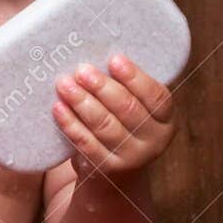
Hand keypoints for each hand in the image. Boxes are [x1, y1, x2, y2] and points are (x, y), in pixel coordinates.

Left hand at [52, 53, 175, 177]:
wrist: (116, 176)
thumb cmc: (122, 126)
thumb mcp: (134, 109)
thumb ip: (124, 86)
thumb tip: (94, 46)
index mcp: (164, 119)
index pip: (156, 96)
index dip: (135, 77)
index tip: (114, 59)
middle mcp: (154, 141)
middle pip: (128, 110)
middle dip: (103, 87)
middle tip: (82, 69)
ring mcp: (131, 158)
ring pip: (106, 126)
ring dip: (83, 102)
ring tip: (64, 84)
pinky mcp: (107, 170)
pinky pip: (87, 145)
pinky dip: (71, 124)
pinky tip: (58, 108)